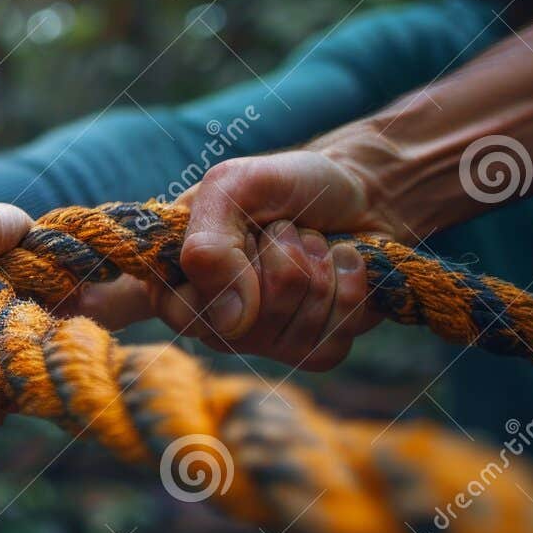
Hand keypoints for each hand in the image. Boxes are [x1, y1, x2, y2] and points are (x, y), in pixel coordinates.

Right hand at [162, 150, 398, 370]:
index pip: (188, 314)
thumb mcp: (232, 188)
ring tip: (314, 240)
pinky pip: (330, 344)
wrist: (355, 186)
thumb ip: (209, 248)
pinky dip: (348, 288)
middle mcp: (213, 322)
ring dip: (318, 267)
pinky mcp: (312, 349)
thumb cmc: (285, 184)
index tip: (248, 232)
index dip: (229, 274)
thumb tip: (231, 324)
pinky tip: (341, 262)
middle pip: (252, 323)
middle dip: (284, 258)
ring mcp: (263, 342)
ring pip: (296, 330)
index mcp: (177, 284)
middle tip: (285, 228)